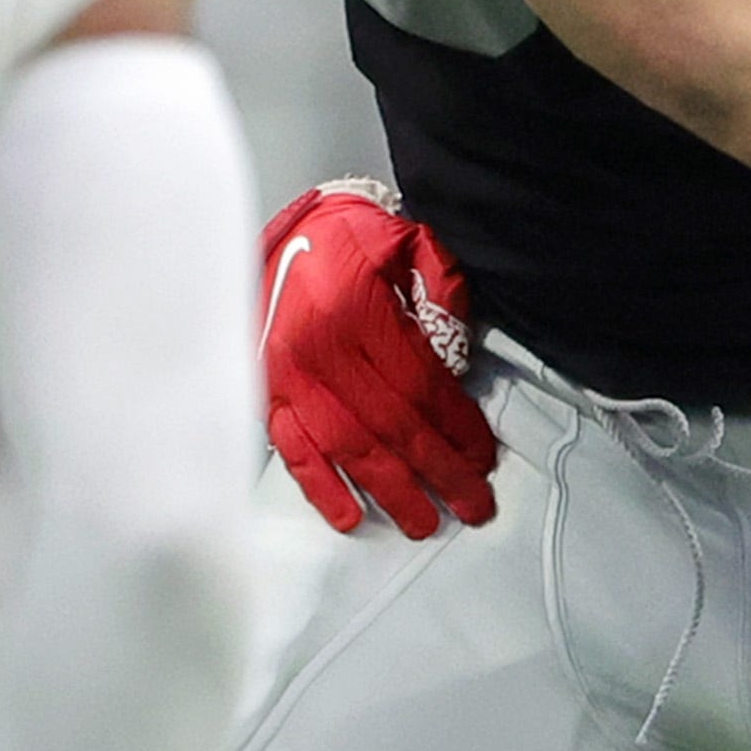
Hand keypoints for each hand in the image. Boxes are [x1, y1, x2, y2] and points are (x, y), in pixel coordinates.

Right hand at [259, 180, 497, 538]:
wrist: (290, 229)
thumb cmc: (353, 237)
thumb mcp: (411, 244)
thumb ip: (443, 294)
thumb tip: (458, 364)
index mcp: (356, 307)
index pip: (419, 384)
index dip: (455, 427)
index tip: (483, 458)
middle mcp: (318, 346)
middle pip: (389, 425)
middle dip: (436, 471)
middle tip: (471, 506)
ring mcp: (287, 373)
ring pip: (346, 447)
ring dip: (388, 490)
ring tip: (423, 521)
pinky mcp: (267, 389)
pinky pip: (294, 448)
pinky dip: (320, 486)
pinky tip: (349, 516)